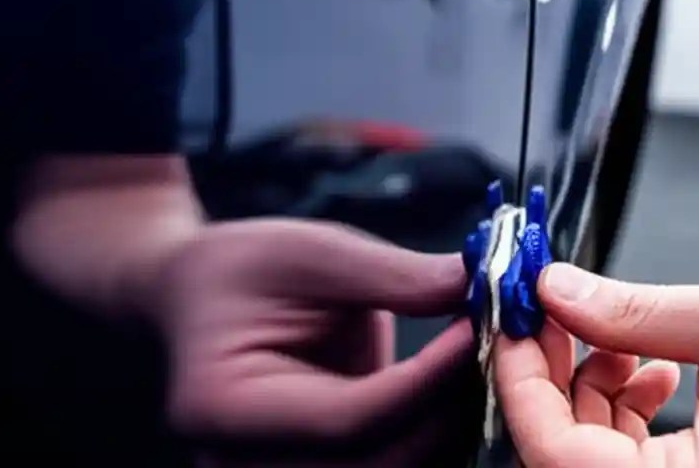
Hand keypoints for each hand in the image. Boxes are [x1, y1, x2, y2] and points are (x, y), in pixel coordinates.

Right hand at [158, 220, 477, 465]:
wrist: (200, 297)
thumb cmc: (243, 268)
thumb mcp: (312, 251)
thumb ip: (395, 276)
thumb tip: (480, 285)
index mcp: (227, 407)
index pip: (350, 421)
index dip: (427, 382)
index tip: (478, 329)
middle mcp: (247, 464)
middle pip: (379, 464)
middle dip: (449, 406)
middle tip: (497, 342)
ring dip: (452, 421)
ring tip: (483, 355)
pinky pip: (395, 464)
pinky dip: (437, 430)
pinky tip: (461, 380)